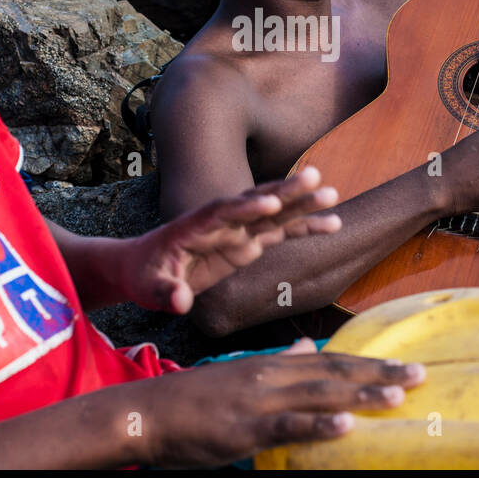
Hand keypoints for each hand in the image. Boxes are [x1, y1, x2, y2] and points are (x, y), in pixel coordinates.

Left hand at [122, 166, 340, 313]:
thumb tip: (181, 301)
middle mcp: (220, 222)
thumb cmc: (145, 275)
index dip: (244, 207)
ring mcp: (237, 230)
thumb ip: (166, 292)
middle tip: (314, 176)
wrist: (147, 268)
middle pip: (254, 201)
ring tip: (332, 194)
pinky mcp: (249, 243)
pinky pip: (281, 232)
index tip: (270, 204)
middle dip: (283, 190)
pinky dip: (306, 227)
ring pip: (274, 212)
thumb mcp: (149, 287)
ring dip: (301, 203)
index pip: (220, 212)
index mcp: (194, 226)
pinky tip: (333, 223)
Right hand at [134, 340, 426, 466]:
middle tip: (420, 375)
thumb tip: (308, 344)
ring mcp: (258, 400)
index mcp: (273, 365)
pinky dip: (317, 425)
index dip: (369, 364)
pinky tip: (345, 426)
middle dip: (378, 375)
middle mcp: (271, 376)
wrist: (147, 413)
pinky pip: (286, 425)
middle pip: (334, 374)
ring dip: (360, 395)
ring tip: (396, 395)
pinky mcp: (243, 427)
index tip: (404, 366)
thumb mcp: (240, 373)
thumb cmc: (193, 400)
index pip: (330, 362)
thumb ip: (278, 360)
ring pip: (318, 395)